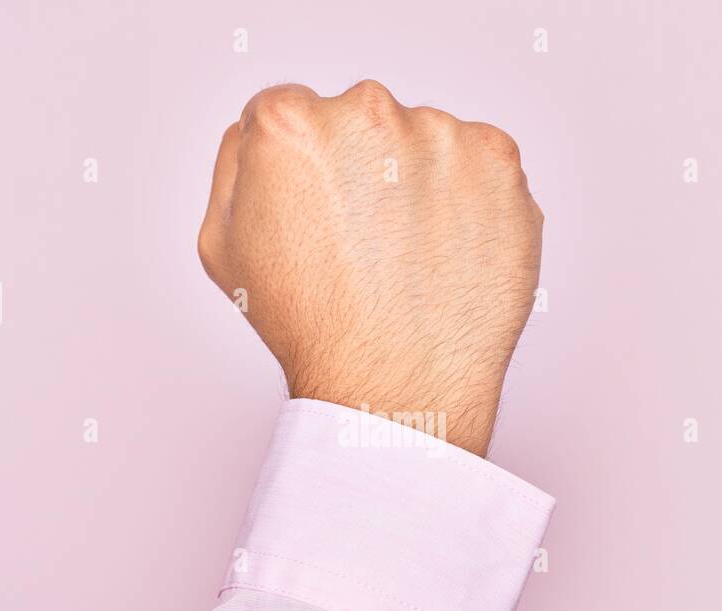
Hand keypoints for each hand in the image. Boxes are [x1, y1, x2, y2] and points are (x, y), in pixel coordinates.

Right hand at [197, 80, 542, 456]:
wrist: (396, 386)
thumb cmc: (314, 329)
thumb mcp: (223, 245)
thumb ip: (235, 164)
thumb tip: (260, 130)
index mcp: (289, 124)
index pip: (294, 113)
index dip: (302, 169)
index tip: (317, 211)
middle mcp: (366, 113)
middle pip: (360, 121)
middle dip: (361, 169)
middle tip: (364, 243)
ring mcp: (440, 135)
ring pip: (423, 143)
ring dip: (418, 184)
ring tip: (408, 256)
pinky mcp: (499, 163)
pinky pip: (479, 166)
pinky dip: (470, 202)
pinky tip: (446, 252)